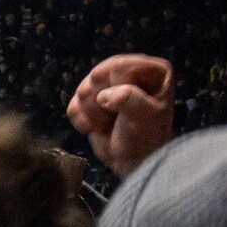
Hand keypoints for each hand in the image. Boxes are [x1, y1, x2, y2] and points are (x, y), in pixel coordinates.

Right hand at [64, 55, 173, 178]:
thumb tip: (104, 96)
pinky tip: (97, 127)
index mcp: (152, 71)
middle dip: (100, 100)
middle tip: (114, 115)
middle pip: (97, 75)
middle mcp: (130, 74)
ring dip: (92, 113)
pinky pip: (74, 104)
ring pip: (83, 90)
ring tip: (108, 123)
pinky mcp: (92, 102)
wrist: (133, 161)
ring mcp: (109, 87)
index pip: (118, 65)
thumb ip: (130, 98)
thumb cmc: (146, 137)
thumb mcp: (146, 116)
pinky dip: (82, 120)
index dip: (115, 86)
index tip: (122, 105)